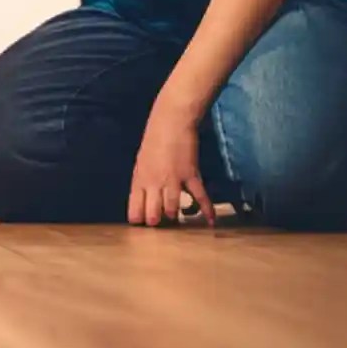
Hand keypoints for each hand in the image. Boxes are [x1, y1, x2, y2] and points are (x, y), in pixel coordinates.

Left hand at [127, 107, 216, 226]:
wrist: (171, 121)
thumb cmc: (154, 140)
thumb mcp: (141, 163)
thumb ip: (143, 182)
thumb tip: (145, 200)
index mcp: (139, 180)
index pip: (135, 211)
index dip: (139, 221)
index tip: (143, 226)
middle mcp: (154, 183)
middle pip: (153, 215)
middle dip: (157, 223)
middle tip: (161, 225)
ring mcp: (173, 180)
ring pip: (173, 208)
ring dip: (175, 215)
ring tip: (176, 218)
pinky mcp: (191, 175)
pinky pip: (200, 197)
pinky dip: (207, 210)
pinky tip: (210, 221)